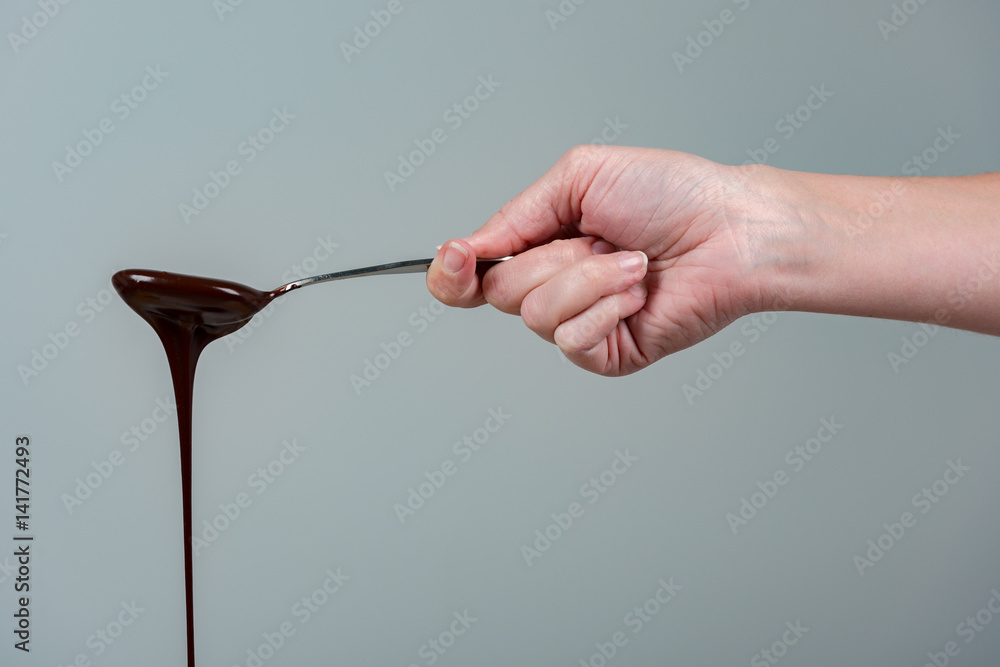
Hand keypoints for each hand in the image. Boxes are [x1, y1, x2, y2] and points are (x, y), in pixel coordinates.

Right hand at [427, 145, 765, 375]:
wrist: (731, 230)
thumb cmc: (671, 194)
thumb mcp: (578, 177)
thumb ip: (516, 213)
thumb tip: (469, 246)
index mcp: (543, 246)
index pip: (473, 276)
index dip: (452, 274)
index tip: (456, 257)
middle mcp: (556, 287)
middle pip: (500, 292)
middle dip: (550, 258)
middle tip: (600, 239)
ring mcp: (581, 324)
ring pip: (535, 316)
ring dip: (588, 278)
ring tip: (633, 262)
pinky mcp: (607, 354)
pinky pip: (572, 341)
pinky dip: (607, 307)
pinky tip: (639, 293)